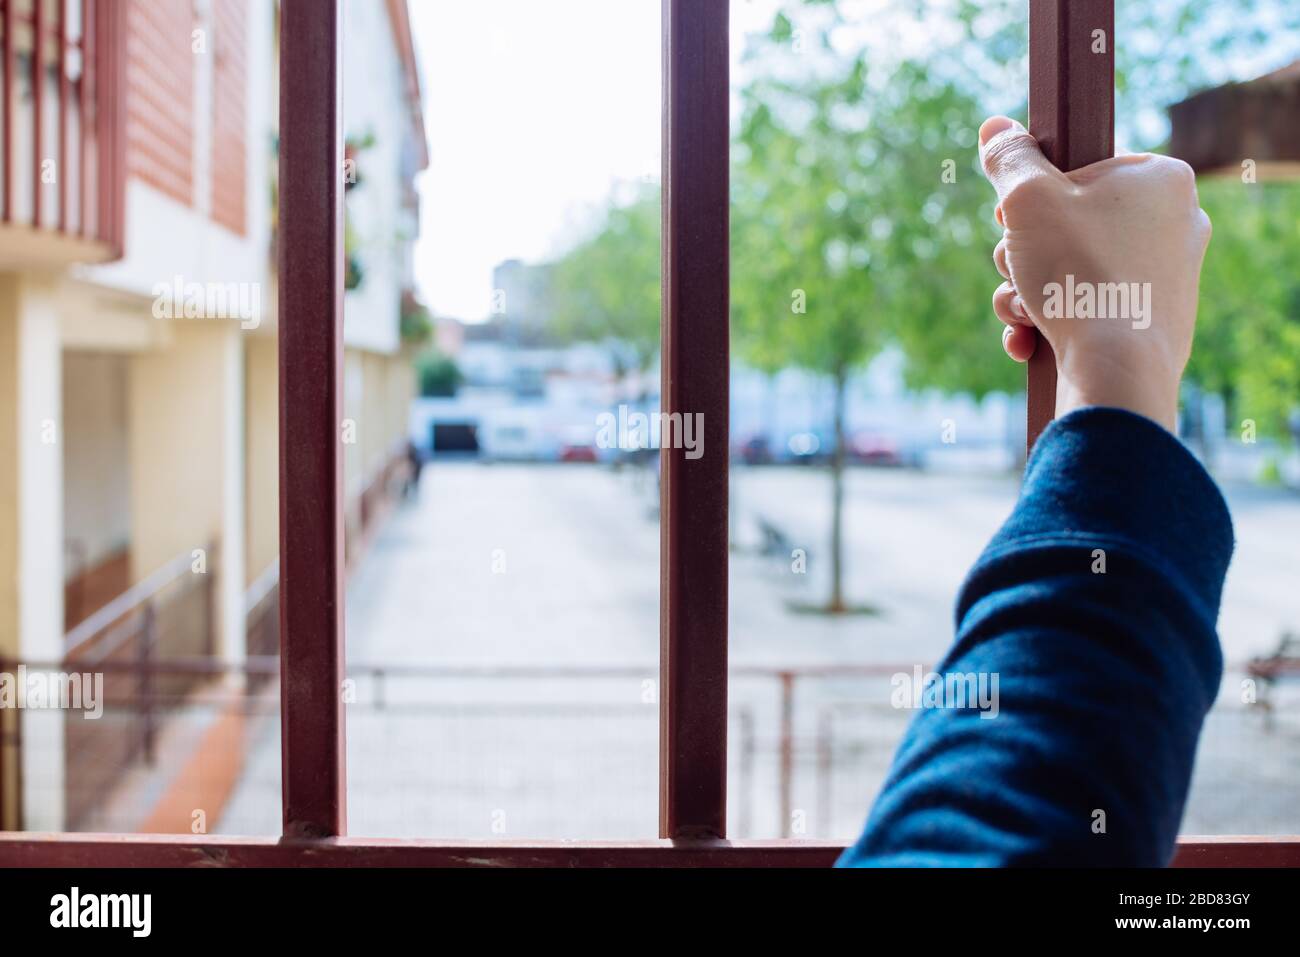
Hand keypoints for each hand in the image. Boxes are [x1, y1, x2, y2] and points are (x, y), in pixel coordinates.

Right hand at [977, 115, 1211, 431]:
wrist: (1116, 369)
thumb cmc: (1077, 272)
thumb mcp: (1027, 199)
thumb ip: (1009, 157)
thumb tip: (995, 128)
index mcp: (1162, 177)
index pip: (1080, 169)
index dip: (1033, 196)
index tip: (1010, 220)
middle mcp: (1178, 222)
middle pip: (1073, 224)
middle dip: (1025, 253)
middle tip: (1014, 266)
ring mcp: (1170, 276)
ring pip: (1075, 270)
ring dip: (1030, 291)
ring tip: (1022, 312)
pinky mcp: (1154, 322)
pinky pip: (1091, 309)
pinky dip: (1053, 322)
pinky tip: (1029, 341)